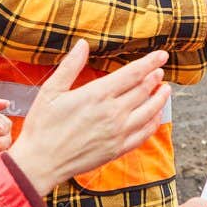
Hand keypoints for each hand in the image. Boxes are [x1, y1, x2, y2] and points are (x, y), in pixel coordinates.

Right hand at [7, 41, 171, 193]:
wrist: (41, 162)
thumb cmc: (42, 125)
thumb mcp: (51, 90)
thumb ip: (70, 66)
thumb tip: (83, 44)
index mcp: (97, 95)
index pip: (133, 74)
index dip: (150, 62)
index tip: (161, 55)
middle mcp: (113, 112)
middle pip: (143, 90)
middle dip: (155, 78)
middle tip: (160, 70)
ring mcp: (118, 132)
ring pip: (149, 111)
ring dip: (160, 99)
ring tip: (165, 90)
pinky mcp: (118, 149)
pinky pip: (144, 134)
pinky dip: (154, 122)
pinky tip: (155, 116)